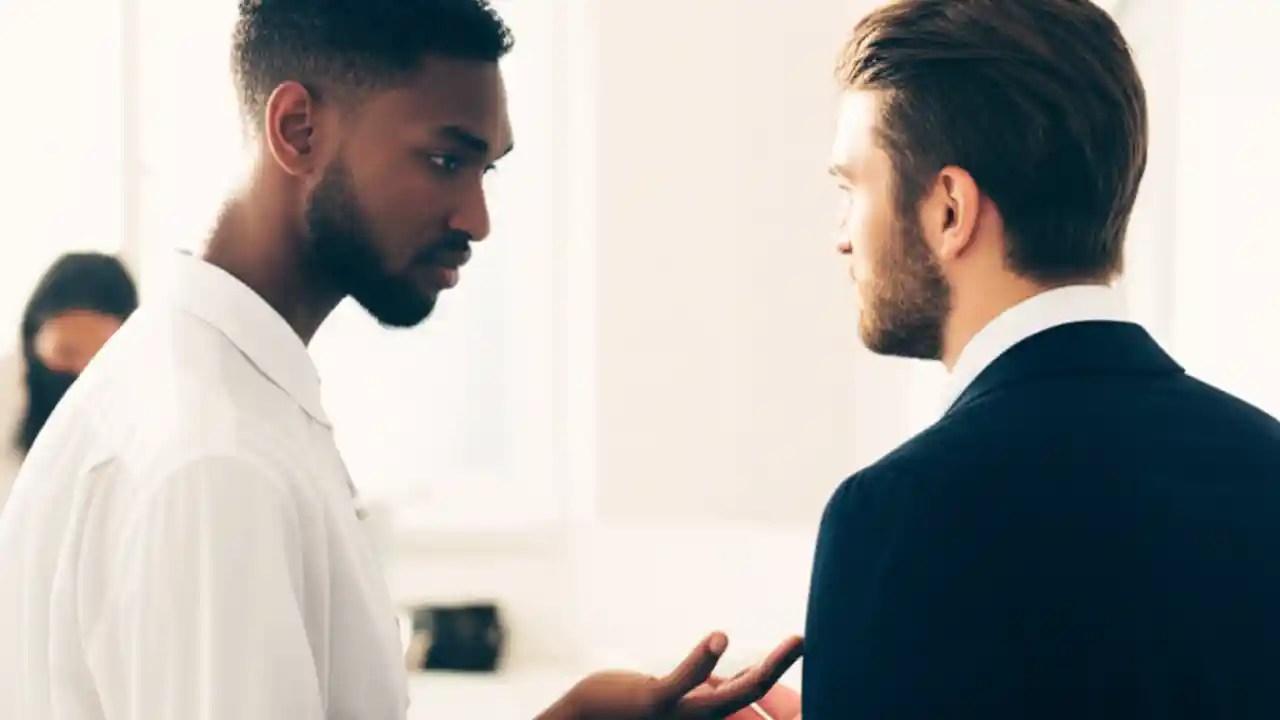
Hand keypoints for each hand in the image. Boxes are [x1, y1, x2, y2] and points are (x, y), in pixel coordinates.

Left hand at [539, 632, 802, 719]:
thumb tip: (750, 677)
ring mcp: (681, 719)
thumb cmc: (635, 707)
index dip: (788, 699)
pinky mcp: (656, 703)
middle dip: (795, 697)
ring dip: (771, 669)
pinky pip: (685, 682)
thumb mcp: (685, 697)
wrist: (583, 718)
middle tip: (818, 657)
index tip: (800, 666)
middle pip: (756, 701)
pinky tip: (719, 637)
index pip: (757, 702)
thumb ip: (717, 688)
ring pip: (737, 696)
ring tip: (798, 641)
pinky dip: (703, 660)